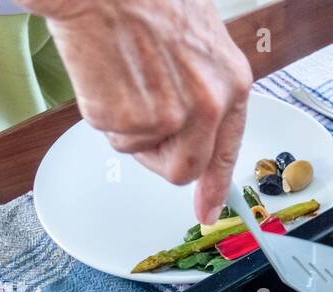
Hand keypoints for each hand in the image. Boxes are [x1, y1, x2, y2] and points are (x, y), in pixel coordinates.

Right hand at [22, 0, 252, 222]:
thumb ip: (202, 86)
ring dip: (126, 126)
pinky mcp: (132, 120)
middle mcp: (209, 105)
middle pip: (184, 168)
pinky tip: (104, 73)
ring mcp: (170, 116)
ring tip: (121, 76)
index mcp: (231, 83)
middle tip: (140, 122)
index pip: (227, 152)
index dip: (215, 188)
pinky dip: (101, 111)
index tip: (207, 212)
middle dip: (158, 156)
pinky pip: (112, 136)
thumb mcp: (197, 39)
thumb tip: (192, 126)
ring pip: (141, 153)